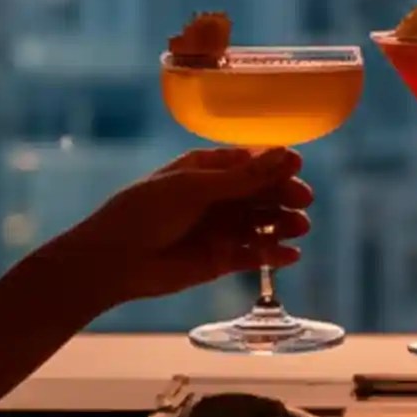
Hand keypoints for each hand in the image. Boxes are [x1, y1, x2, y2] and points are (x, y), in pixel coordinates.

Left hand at [44, 147, 311, 309]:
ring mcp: (220, 228)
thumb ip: (243, 177)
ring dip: (283, 224)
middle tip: (303, 201)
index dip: (275, 164)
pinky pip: (254, 255)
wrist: (112, 261)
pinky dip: (273, 255)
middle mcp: (217, 197)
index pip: (250, 162)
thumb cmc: (145, 212)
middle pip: (261, 193)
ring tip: (300, 228)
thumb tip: (287, 155)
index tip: (297, 166)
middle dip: (284, 195)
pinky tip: (290, 255)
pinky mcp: (221, 260)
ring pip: (262, 224)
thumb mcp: (195, 188)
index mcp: (206, 169)